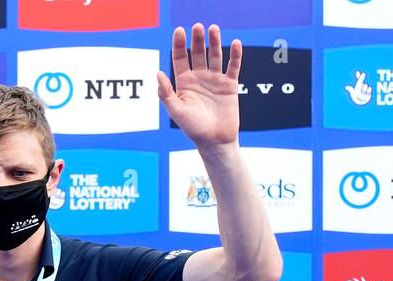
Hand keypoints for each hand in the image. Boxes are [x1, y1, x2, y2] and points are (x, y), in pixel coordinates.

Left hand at [157, 23, 241, 148]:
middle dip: (197, 40)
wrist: (215, 141)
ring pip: (215, 55)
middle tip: (197, 27)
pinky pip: (233, 66)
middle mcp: (199, 78)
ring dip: (214, 42)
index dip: (179, 45)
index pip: (180, 58)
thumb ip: (166, 93)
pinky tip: (235, 43)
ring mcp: (215, 80)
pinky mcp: (230, 84)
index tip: (179, 31)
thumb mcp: (177, 111)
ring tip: (213, 28)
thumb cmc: (193, 129)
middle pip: (198, 53)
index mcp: (184, 82)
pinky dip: (235, 55)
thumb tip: (158, 73)